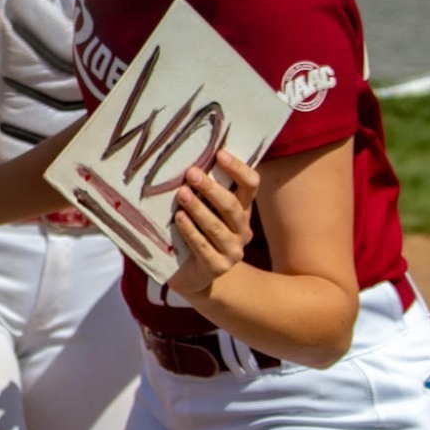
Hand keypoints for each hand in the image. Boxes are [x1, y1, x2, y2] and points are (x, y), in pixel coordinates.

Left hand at [165, 150, 259, 298]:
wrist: (194, 276)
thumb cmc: (195, 233)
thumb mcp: (202, 210)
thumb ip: (201, 191)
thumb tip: (184, 159)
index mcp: (242, 211)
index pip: (250, 185)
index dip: (238, 169)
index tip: (220, 154)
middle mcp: (242, 230)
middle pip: (231, 205)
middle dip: (210, 188)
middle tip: (191, 173)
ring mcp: (233, 251)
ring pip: (216, 227)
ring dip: (198, 209)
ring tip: (181, 194)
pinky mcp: (217, 267)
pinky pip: (203, 247)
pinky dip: (190, 231)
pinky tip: (179, 219)